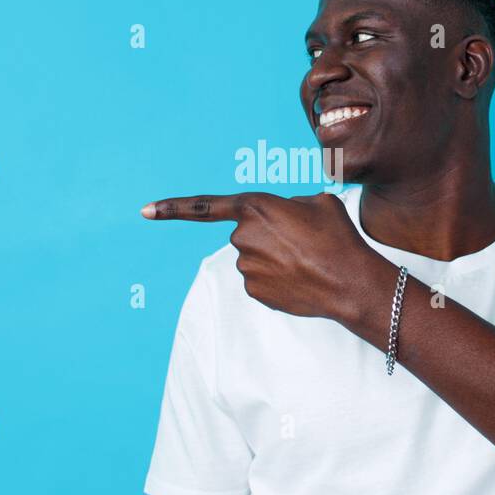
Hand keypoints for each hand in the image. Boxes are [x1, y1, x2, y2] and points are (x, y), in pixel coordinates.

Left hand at [141, 191, 385, 320]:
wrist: (350, 281)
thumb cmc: (337, 237)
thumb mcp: (317, 202)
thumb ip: (287, 205)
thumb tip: (281, 218)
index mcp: (255, 207)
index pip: (204, 207)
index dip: (172, 208)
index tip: (145, 211)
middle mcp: (242, 237)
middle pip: (246, 233)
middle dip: (269, 235)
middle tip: (302, 241)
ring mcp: (246, 267)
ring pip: (254, 257)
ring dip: (275, 258)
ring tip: (306, 261)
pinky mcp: (253, 291)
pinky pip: (259, 280)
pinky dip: (276, 279)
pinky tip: (299, 279)